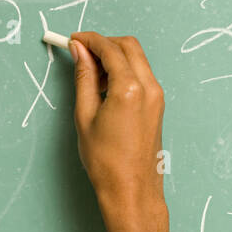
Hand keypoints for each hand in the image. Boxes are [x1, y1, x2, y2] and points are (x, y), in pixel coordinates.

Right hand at [69, 31, 166, 222]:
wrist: (131, 191)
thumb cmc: (106, 162)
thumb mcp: (85, 116)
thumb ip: (84, 78)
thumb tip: (79, 52)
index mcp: (129, 89)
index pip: (109, 48)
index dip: (89, 40)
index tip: (74, 40)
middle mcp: (149, 88)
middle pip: (128, 46)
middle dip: (104, 43)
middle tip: (81, 53)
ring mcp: (157, 96)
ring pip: (137, 59)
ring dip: (115, 57)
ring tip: (92, 76)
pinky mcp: (158, 105)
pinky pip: (142, 75)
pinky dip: (125, 71)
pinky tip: (107, 88)